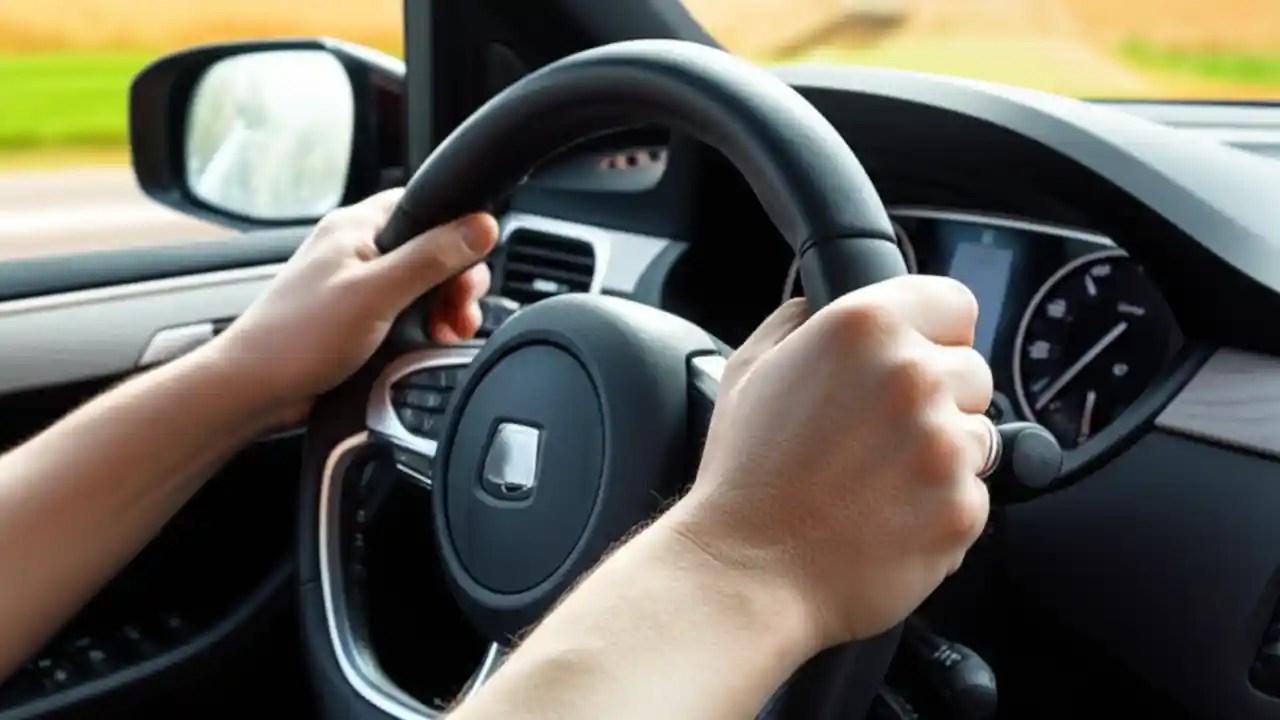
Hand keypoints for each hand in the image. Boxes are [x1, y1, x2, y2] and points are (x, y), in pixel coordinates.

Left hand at [209, 188, 497, 417]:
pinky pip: (408, 313)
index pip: (426, 204)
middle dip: (456, 282)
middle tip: (459, 311)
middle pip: (433, 249)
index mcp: (357, 227)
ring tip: (446, 334)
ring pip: (424, 285)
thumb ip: (431, 258)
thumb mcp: (375, 294)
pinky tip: (428, 345)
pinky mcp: (361, 318)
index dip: (458, 232)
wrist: (254, 390)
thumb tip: (481, 226)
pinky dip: (425, 328)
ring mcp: (359, 285)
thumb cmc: (297, 338)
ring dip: (444, 309)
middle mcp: (359, 250)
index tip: (471, 268)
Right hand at [663, 276, 993, 648]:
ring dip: (943, 454)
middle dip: (939, 398)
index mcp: (862, 328)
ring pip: (980, 435)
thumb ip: (797, 322)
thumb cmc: (745, 478)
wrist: (748, 572)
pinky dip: (940, 507)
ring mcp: (944, 445)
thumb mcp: (750, 371)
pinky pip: (974, 495)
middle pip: (972, 370)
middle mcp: (911, 377)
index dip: (934, 333)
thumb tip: (821, 305)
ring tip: (878, 481)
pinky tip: (887, 517)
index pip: (954, 303)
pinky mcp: (962, 507)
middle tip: (879, 435)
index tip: (918, 357)